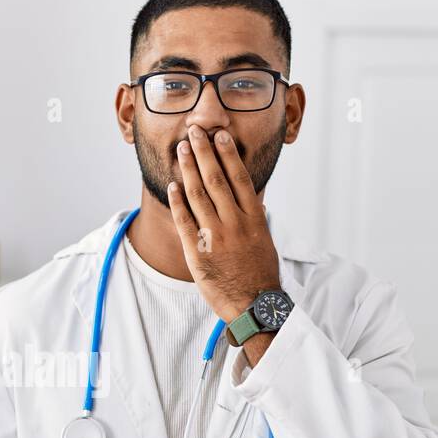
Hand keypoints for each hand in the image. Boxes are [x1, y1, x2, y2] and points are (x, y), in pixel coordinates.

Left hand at [167, 124, 280, 321]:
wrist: (254, 304)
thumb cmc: (260, 274)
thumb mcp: (264, 241)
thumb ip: (254, 219)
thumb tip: (251, 201)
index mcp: (253, 218)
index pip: (239, 178)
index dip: (227, 155)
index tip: (219, 137)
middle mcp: (235, 223)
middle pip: (216, 180)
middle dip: (203, 153)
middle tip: (194, 132)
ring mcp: (216, 237)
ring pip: (198, 195)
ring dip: (188, 169)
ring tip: (181, 150)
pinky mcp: (198, 251)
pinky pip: (184, 221)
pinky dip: (177, 201)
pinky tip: (172, 186)